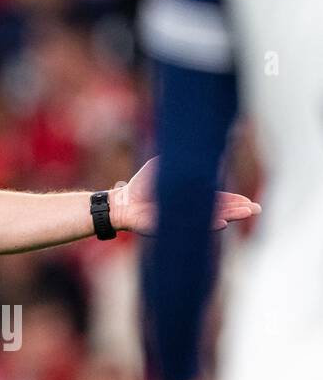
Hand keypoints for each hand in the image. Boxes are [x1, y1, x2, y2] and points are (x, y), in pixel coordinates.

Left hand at [109, 156, 259, 235]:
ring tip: (245, 214)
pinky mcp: (173, 228)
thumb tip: (194, 150)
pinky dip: (208, 224)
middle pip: (220, 209)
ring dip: (229, 216)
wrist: (123, 201)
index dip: (234, 200)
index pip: (218, 199)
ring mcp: (183, 220)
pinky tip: (222, 222)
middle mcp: (190, 210)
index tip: (249, 202)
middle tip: (256, 209)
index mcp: (191, 197)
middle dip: (239, 209)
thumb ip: (176, 159)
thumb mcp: (160, 165)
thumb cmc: (142, 184)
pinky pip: (194, 227)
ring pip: (211, 218)